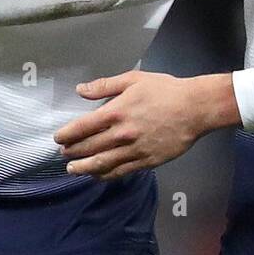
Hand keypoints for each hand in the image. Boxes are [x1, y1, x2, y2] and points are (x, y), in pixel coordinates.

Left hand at [54, 71, 237, 178]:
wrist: (194, 108)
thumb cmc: (165, 91)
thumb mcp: (134, 79)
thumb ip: (105, 86)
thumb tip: (81, 90)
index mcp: (116, 112)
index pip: (82, 127)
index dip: (67, 134)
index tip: (58, 137)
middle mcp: (121, 134)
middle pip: (89, 147)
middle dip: (72, 151)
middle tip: (63, 153)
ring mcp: (134, 150)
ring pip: (101, 163)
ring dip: (83, 167)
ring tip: (72, 169)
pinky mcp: (146, 161)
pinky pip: (121, 171)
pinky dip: (105, 175)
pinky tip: (97, 175)